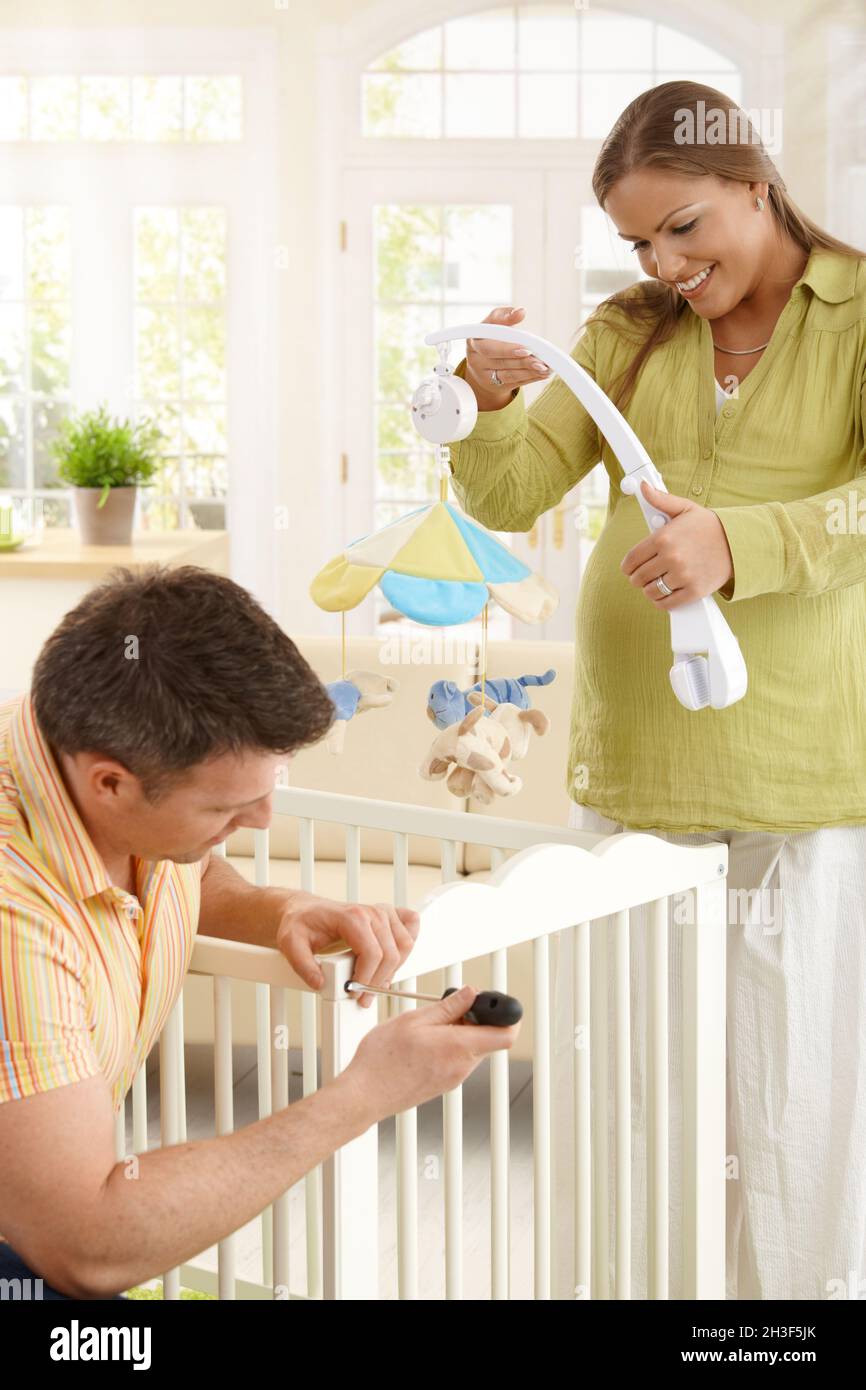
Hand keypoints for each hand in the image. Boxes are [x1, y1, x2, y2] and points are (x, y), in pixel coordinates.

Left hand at [275, 895, 420, 1007]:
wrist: (305, 911)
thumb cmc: (301, 923)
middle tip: (362, 994)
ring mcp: (382, 912)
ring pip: (404, 946)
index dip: (366, 978)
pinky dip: (407, 945)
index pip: (373, 953)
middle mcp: (371, 912)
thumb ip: (303, 965)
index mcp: (351, 917)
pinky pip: (411, 926)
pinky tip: (393, 959)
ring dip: (393, 968)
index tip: (354, 991)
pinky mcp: (388, 915)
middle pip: (391, 954)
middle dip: (378, 980)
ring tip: (373, 981)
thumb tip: (320, 983)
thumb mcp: (291, 944)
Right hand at [341, 984, 519, 1125]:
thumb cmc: (382, 1060)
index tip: (492, 1002)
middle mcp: (462, 1066)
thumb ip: (448, 1007)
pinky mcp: (444, 1083)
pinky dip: (451, 1045)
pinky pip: (458, 1059)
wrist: (365, 1095)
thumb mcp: (414, 1020)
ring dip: (461, 1032)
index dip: (507, 1015)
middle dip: (477, 1019)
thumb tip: (470, 994)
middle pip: (489, 1039)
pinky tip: (426, 1039)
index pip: (506, 1034)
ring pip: (473, 1049)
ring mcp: (454, 1078)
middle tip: (453, 1005)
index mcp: (459, 1047)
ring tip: (432, 1023)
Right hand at [465, 306, 550, 405]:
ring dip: (529, 371)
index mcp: (475, 339)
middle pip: (500, 361)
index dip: (507, 348)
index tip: (526, 348)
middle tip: (539, 361)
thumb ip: (506, 316)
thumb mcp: (495, 323)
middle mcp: (476, 358)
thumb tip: (521, 311)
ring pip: (508, 374)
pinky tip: (543, 373)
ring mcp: (484, 375)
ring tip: (545, 367)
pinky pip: (514, 382)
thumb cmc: (491, 338)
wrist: (482, 363)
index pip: (489, 344)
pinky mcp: (494, 385)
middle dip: (521, 361)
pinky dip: (530, 377)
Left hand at [620, 481, 733, 608]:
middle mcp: (671, 557)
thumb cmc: (708, 526)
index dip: (628, 566)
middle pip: (638, 578)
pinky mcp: (694, 591)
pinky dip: (662, 602)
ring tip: (657, 583)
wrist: (738, 542)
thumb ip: (661, 499)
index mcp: (663, 538)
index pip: (631, 560)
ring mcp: (683, 575)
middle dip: (639, 577)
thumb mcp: (684, 508)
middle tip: (646, 575)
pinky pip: (667, 604)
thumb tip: (644, 486)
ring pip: (651, 592)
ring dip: (651, 590)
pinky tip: (665, 594)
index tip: (630, 568)